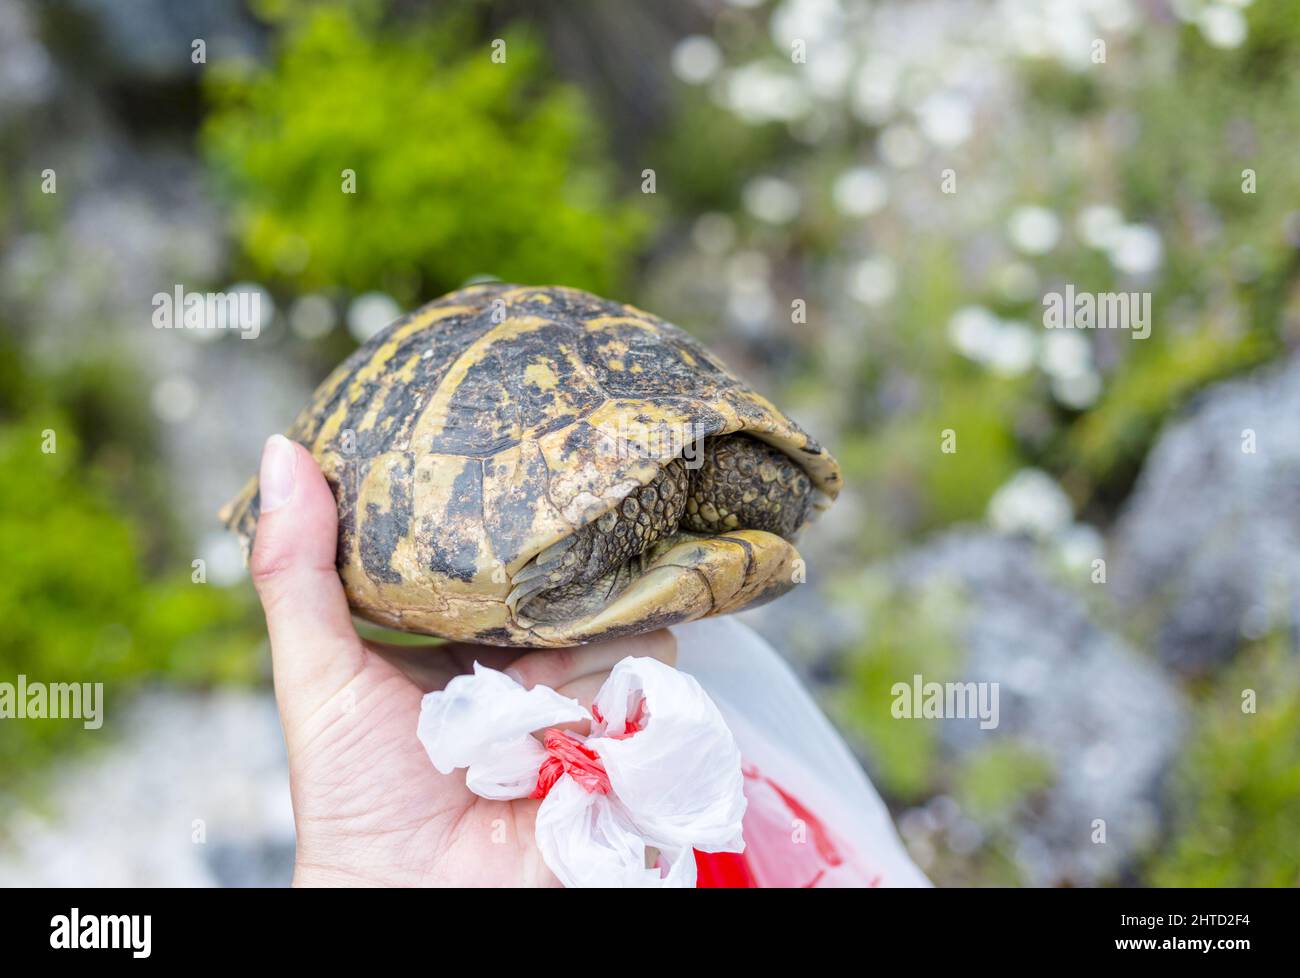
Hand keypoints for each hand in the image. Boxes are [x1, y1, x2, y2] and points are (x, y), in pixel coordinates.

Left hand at [249, 435, 677, 886]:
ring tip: (521, 706)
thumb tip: (284, 452)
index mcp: (480, 632)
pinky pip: (655, 688)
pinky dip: (607, 704)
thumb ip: (297, 570)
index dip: (535, 525)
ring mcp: (591, 699)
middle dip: (559, 599)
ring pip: (632, 630)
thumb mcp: (317, 670)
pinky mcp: (630, 742)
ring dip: (575, 665)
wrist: (407, 894)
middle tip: (511, 641)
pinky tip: (556, 735)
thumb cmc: (355, 794)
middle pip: (591, 584)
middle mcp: (545, 658)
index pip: (531, 556)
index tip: (533, 484)